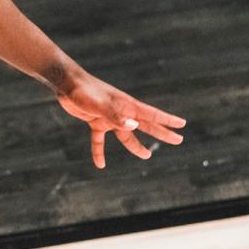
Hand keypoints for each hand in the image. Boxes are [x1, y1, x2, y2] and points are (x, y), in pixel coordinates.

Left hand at [55, 73, 186, 169]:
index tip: (182, 124)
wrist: (66, 83)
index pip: (152, 115)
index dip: (167, 120)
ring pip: (126, 135)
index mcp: (127, 106)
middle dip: (162, 133)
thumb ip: (115, 115)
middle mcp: (121, 112)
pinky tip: (100, 165)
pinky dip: (99, 152)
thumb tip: (133, 126)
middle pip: (145, 126)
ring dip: (135, 146)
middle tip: (178, 140)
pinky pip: (99, 141)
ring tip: (147, 155)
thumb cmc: (84, 91)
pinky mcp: (96, 121)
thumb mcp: (99, 104)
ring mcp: (109, 117)